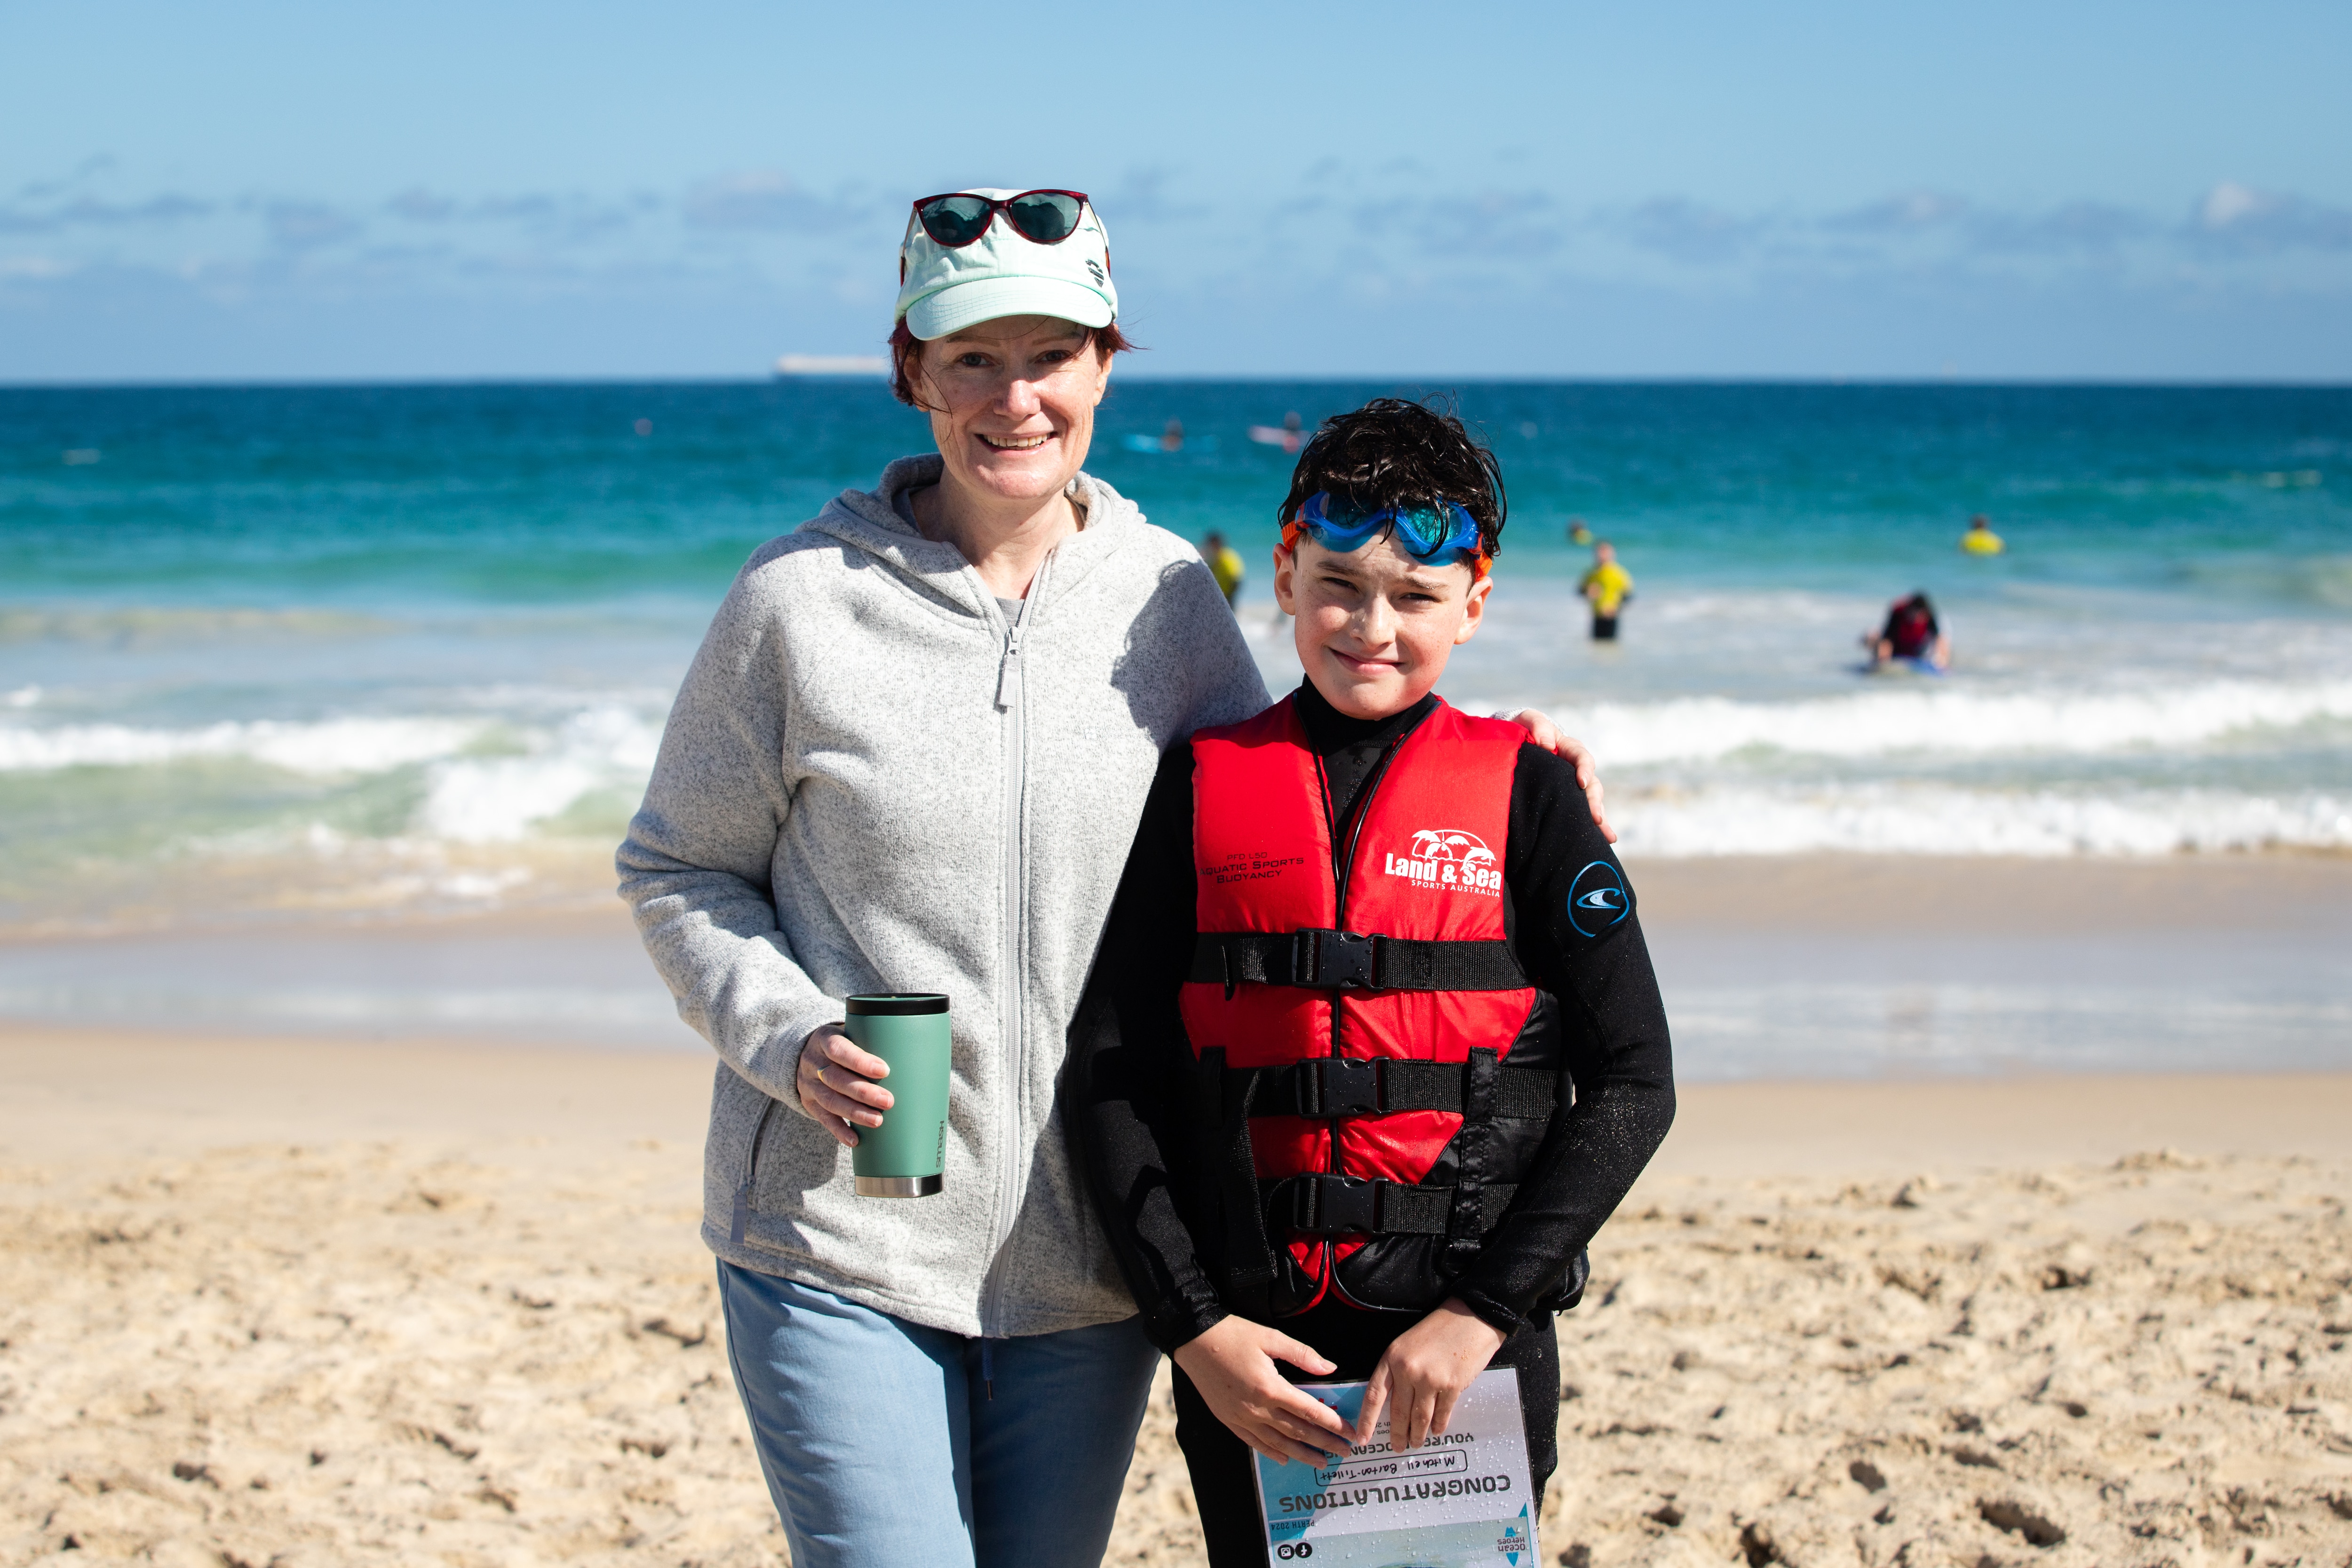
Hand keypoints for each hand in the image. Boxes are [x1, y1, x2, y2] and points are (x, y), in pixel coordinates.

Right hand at [796, 1024, 892, 1148]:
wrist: (807, 1053)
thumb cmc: (844, 1045)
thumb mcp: (851, 1034)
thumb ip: (873, 1042)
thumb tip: (915, 1057)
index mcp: (824, 1038)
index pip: (839, 1049)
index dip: (860, 1061)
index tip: (884, 1071)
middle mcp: (813, 1061)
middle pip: (836, 1078)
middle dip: (863, 1092)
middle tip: (888, 1101)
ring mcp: (808, 1084)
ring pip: (830, 1101)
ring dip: (855, 1113)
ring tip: (877, 1121)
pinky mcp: (809, 1103)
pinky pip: (824, 1118)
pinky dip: (840, 1130)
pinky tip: (855, 1139)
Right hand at [1172, 1316, 1356, 1465]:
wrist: (1193, 1340)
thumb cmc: (1232, 1335)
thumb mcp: (1270, 1337)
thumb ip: (1302, 1354)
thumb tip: (1329, 1367)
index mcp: (1271, 1387)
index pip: (1311, 1412)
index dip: (1334, 1424)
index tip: (1351, 1433)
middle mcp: (1257, 1408)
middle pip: (1299, 1432)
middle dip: (1325, 1444)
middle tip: (1346, 1453)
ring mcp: (1241, 1417)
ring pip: (1278, 1443)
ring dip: (1302, 1454)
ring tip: (1321, 1462)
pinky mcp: (1228, 1419)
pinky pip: (1253, 1442)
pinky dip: (1271, 1452)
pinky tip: (1284, 1458)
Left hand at [1355, 1298, 1506, 1451]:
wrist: (1471, 1316)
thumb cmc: (1439, 1329)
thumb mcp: (1407, 1344)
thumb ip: (1398, 1370)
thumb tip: (1392, 1401)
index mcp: (1392, 1357)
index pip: (1373, 1395)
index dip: (1367, 1420)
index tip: (1361, 1439)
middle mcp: (1408, 1369)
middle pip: (1397, 1412)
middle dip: (1397, 1434)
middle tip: (1397, 1447)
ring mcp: (1430, 1379)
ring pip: (1419, 1417)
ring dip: (1417, 1434)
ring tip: (1416, 1442)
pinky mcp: (1451, 1385)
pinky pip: (1441, 1414)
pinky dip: (1438, 1425)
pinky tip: (1436, 1431)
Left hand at [1500, 709, 1616, 843]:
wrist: (1518, 741)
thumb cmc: (1525, 729)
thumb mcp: (1530, 722)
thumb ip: (1539, 727)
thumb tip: (1548, 745)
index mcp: (1569, 749)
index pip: (1582, 758)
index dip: (1584, 769)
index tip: (1581, 782)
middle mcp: (1576, 769)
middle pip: (1592, 786)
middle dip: (1595, 802)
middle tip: (1596, 818)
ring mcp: (1572, 787)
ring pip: (1591, 802)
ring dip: (1600, 819)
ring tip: (1607, 837)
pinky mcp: (1565, 800)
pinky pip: (1579, 813)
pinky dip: (1590, 827)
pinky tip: (1601, 841)